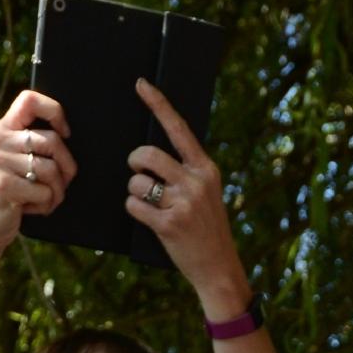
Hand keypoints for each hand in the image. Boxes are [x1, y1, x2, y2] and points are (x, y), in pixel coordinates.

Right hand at [0, 89, 72, 249]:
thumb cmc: (13, 193)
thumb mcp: (18, 161)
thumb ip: (34, 143)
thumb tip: (67, 135)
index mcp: (4, 129)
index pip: (29, 99)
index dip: (54, 111)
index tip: (65, 133)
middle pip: (53, 141)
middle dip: (68, 167)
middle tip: (63, 182)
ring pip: (51, 169)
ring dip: (57, 191)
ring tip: (46, 199)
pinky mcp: (3, 185)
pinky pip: (44, 191)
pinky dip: (46, 205)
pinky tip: (32, 208)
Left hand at [123, 80, 245, 307]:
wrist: (219, 269)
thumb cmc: (208, 230)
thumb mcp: (208, 194)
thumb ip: (188, 172)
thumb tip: (152, 155)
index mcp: (206, 169)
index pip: (178, 128)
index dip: (158, 104)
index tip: (141, 84)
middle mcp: (196, 181)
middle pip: (146, 155)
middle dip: (135, 165)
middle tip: (140, 175)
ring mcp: (183, 203)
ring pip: (136, 182)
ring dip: (135, 193)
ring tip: (152, 206)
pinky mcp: (169, 223)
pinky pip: (133, 205)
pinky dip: (134, 211)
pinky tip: (150, 221)